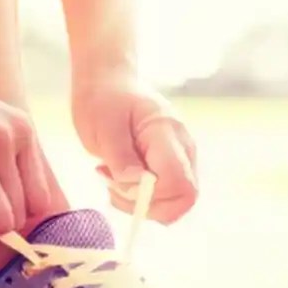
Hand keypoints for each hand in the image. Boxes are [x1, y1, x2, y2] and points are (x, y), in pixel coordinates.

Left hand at [72, 66, 198, 223]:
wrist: (108, 82)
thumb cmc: (103, 99)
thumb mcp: (102, 126)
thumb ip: (121, 156)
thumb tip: (138, 184)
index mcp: (167, 133)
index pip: (179, 182)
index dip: (151, 195)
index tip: (118, 180)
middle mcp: (182, 148)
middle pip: (185, 198)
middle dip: (147, 205)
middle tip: (113, 185)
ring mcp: (180, 158)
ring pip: (175, 202)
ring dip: (140, 202)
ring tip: (111, 177)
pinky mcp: (171, 166)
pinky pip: (165, 196)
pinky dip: (140, 197)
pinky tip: (118, 177)